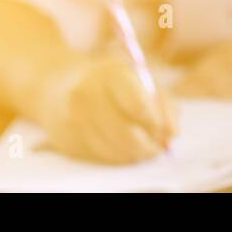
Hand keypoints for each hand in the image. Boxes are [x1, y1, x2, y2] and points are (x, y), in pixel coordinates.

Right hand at [32, 55, 175, 163]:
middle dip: (149, 145)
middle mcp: (88, 95)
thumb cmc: (112, 81)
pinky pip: (101, 158)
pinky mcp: (66, 140)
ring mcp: (73, 120)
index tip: (166, 130)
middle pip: (127, 134)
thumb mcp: (140, 78)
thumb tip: (173, 133)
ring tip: (143, 146)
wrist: (59, 86)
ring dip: (135, 153)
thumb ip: (163, 102)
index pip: (138, 106)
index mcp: (111, 73)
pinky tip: (122, 147)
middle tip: (158, 147)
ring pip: (115, 150)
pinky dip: (118, 156)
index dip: (156, 123)